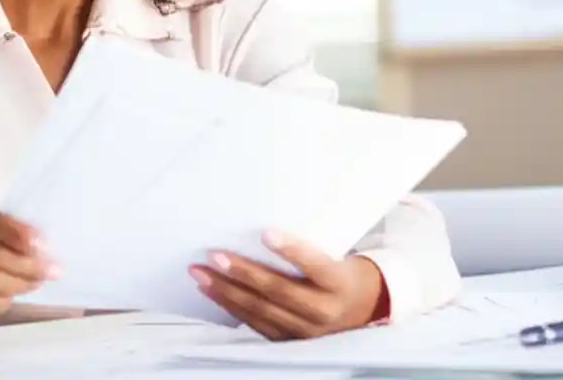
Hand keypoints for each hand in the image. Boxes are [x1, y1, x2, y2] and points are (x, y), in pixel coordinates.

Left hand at [189, 230, 388, 340]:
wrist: (361, 308)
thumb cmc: (340, 272)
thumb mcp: (335, 255)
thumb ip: (307, 246)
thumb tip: (263, 224)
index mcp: (338, 282)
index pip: (314, 265)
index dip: (291, 250)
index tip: (266, 233)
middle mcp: (323, 310)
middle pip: (278, 290)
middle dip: (242, 272)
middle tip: (214, 255)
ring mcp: (305, 330)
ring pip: (260, 310)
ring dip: (226, 290)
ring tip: (201, 273)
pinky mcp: (289, 339)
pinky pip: (255, 323)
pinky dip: (230, 306)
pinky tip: (212, 291)